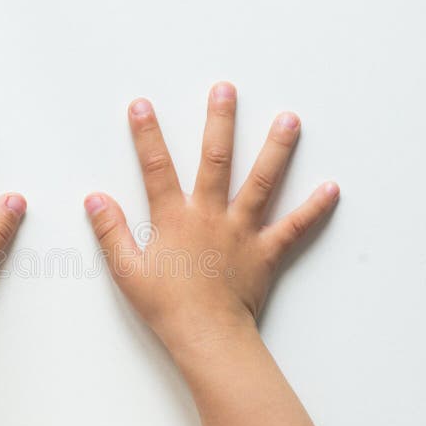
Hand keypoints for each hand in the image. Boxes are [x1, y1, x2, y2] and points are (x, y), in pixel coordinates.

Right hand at [85, 82, 337, 349]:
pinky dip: (313, 209)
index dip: (147, 135)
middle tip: (226, 89)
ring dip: (276, 149)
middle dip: (220, 122)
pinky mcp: (265, 252)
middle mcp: (211, 216)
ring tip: (289, 119)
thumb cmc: (166, 306)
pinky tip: (331, 188)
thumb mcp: (127, 270)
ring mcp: (242, 231)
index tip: (142, 105)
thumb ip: (111, 231)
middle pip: (216, 160)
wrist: (206, 336)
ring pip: (262, 182)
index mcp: (175, 219)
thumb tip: (95, 198)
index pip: (157, 168)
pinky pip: (293, 227)